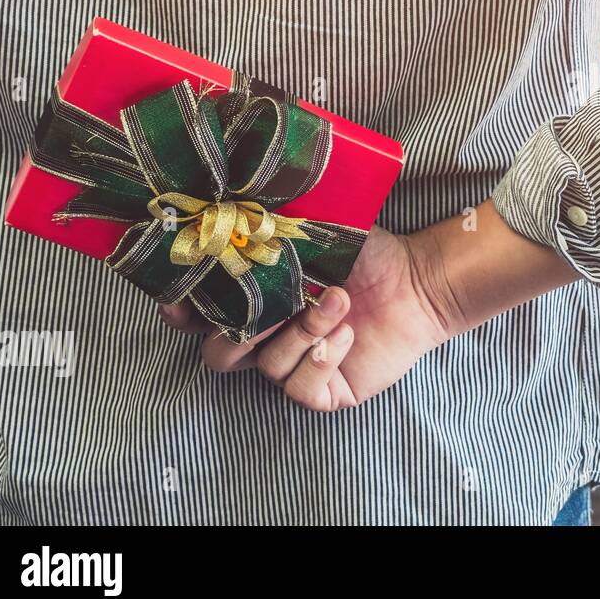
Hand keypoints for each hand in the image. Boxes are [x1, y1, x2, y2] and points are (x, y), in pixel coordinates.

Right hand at [159, 225, 454, 411]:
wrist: (418, 281)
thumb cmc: (368, 255)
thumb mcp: (318, 231)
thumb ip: (274, 228)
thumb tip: (235, 208)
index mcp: (257, 301)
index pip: (201, 316)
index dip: (184, 312)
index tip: (181, 299)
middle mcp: (269, 338)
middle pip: (219, 355)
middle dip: (239, 329)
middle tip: (268, 303)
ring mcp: (295, 367)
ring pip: (266, 366)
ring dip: (302, 330)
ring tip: (339, 301)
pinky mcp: (324, 390)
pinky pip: (301, 388)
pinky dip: (322, 359)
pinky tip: (348, 333)